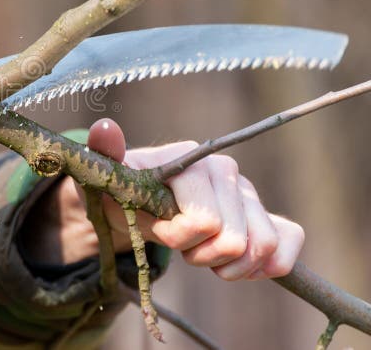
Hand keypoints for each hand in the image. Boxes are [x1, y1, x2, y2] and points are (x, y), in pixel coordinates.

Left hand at [21, 118, 303, 280]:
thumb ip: (105, 152)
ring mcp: (249, 193)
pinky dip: (265, 265)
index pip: (204, 220)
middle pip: (233, 240)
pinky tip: (234, 265)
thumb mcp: (108, 177)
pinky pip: (289, 240)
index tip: (159, 231)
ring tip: (202, 252)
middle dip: (200, 255)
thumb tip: (105, 128)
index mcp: (192, 159)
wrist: (138, 203)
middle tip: (179, 244)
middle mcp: (226, 171)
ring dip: (228, 265)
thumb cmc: (123, 190)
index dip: (178, 238)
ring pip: (263, 246)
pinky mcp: (266, 214)